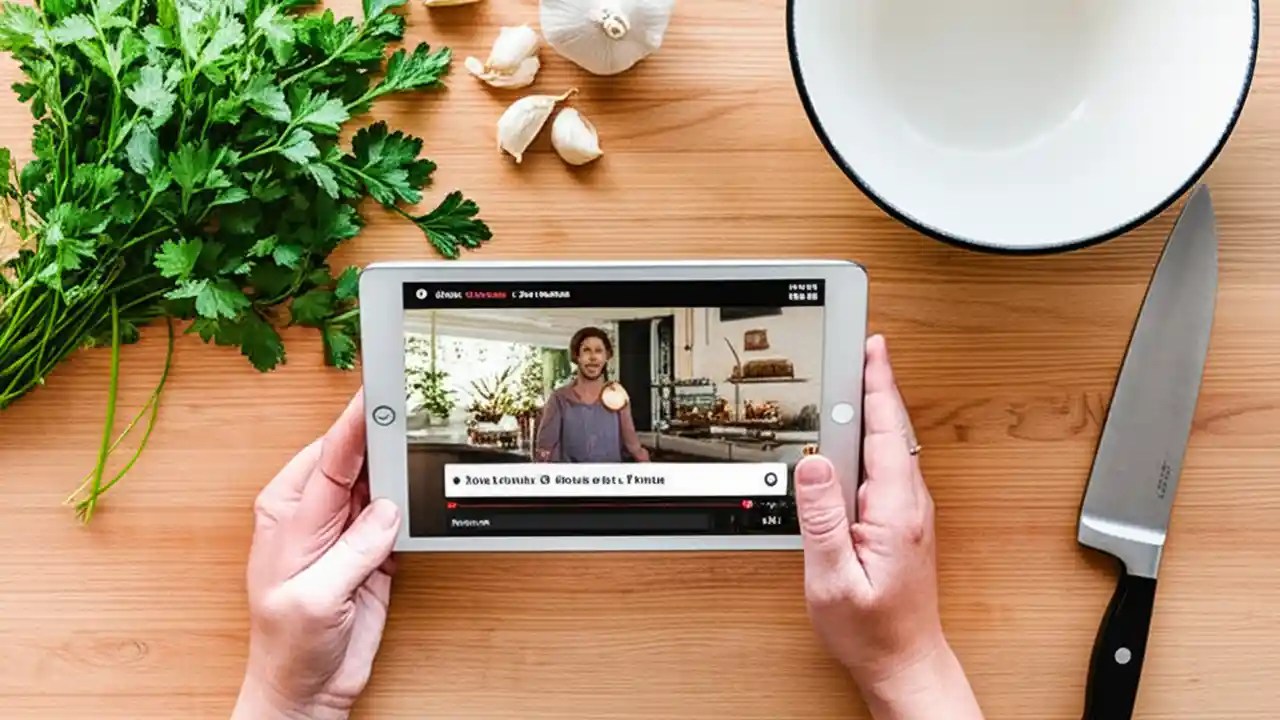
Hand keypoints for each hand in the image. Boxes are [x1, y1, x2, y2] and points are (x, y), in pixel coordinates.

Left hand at [232, 391, 400, 719]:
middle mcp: (316, 512)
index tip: (380, 394)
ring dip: (403, 466)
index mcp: (288, 511)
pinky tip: (425, 485)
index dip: (357, 421)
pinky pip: (399, 511)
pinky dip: (413, 499)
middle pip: (359, 458)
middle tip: (416, 411)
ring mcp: (348, 528)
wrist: (307, 687)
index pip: (331, 454)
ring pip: (382, 480)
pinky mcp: (374, 548)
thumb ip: (353, 549)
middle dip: (386, 437)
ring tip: (427, 440)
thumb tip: (387, 510)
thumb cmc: (288, 645)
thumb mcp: (314, 598)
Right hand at [796, 335, 981, 718]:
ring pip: (888, 446)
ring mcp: (908, 512)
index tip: (871, 346)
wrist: (904, 662)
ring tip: (849, 378)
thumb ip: (821, 518)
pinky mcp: (901, 521)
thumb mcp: (832, 577)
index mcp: (895, 510)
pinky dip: (868, 440)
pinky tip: (852, 436)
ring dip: (870, 411)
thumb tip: (813, 466)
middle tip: (857, 345)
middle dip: (874, 384)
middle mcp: (909, 504)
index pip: (884, 431)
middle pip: (889, 429)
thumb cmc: (872, 630)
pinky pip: (884, 467)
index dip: (876, 384)